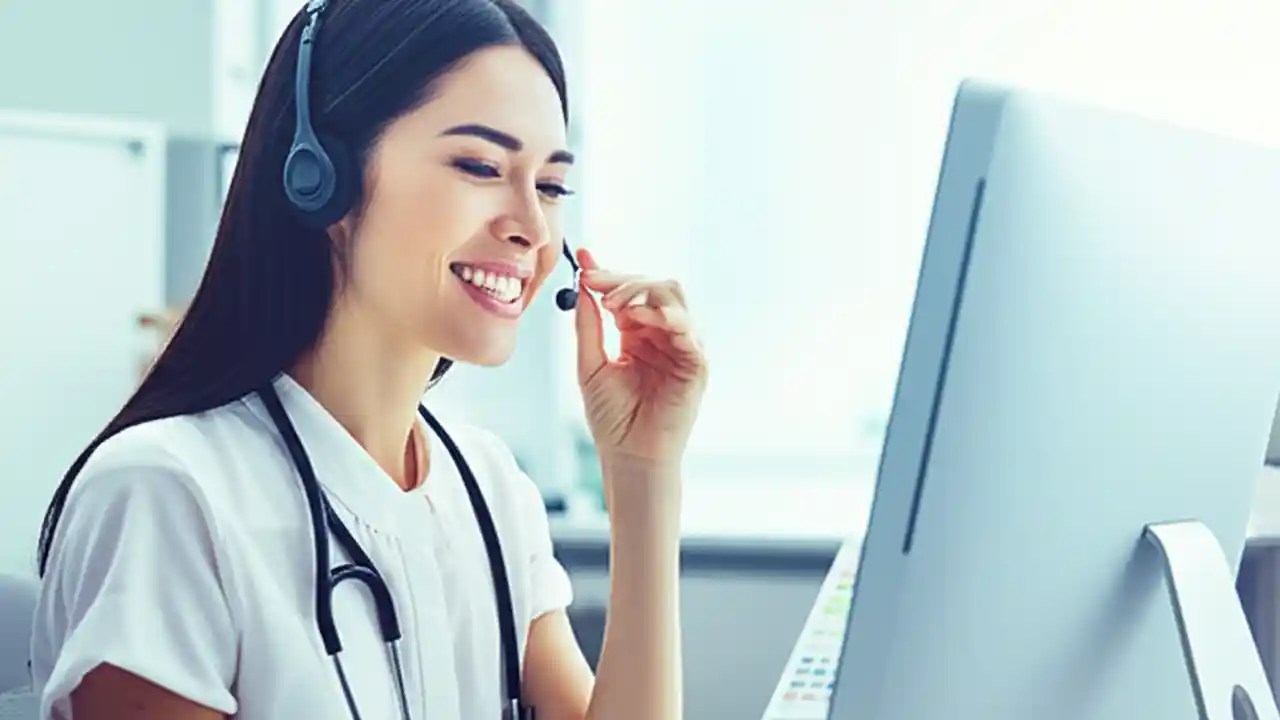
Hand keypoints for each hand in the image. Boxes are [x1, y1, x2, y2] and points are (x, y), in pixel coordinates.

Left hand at [573, 248, 708, 469]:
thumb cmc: (611, 418)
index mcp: (638, 333)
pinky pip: (687, 327)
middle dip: (623, 279)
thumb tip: (581, 288)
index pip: (629, 291)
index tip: (584, 258)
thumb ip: (588, 326)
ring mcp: (682, 346)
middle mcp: (663, 335)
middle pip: (654, 285)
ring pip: (672, 296)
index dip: (608, 273)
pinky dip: (663, 315)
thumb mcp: (590, 365)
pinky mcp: (696, 363)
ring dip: (641, 291)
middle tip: (596, 283)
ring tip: (614, 305)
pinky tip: (638, 320)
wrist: (629, 455)